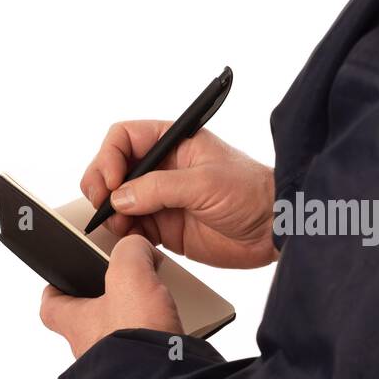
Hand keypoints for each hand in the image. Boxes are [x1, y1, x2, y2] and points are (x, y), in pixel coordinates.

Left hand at [39, 234, 182, 358]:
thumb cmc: (135, 337)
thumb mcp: (130, 275)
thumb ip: (130, 251)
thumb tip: (137, 247)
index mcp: (76, 323)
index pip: (51, 306)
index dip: (55, 288)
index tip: (61, 276)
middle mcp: (91, 348)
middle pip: (90, 319)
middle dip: (107, 302)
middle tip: (125, 286)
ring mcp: (117, 366)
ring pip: (121, 337)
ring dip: (137, 321)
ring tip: (161, 304)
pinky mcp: (145, 375)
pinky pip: (148, 352)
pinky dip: (160, 339)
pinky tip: (178, 327)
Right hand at [81, 121, 276, 268]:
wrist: (275, 229)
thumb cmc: (253, 193)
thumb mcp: (205, 182)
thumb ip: (159, 188)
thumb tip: (121, 197)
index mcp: (174, 142)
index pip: (124, 138)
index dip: (110, 157)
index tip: (113, 181)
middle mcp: (164, 168)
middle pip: (114, 170)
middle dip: (102, 186)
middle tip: (104, 205)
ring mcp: (163, 199)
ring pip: (119, 202)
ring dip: (112, 214)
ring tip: (121, 226)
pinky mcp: (167, 228)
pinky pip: (133, 229)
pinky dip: (125, 235)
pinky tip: (131, 240)